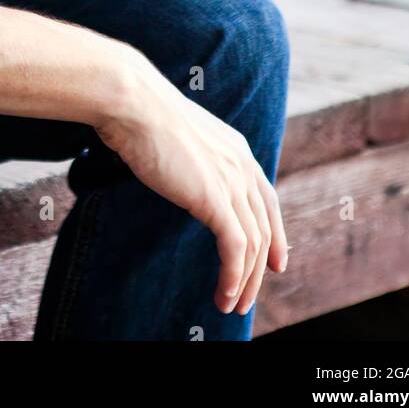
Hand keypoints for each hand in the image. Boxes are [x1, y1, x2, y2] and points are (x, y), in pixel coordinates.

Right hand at [96, 51, 287, 317]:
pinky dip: (233, 276)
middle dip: (260, 268)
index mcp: (236, 148)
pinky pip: (235, 248)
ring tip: (231, 305)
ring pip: (253, 243)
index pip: (266, 198)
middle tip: (248, 296)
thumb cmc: (141, 114)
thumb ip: (193, 157)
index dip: (275, 233)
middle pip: (264, 226)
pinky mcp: (214, 197)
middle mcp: (241, 164)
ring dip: (245, 281)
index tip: (274, 261)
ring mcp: (231, 180)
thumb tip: (181, 171)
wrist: (133, 103)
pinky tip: (224, 294)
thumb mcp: (179, 136)